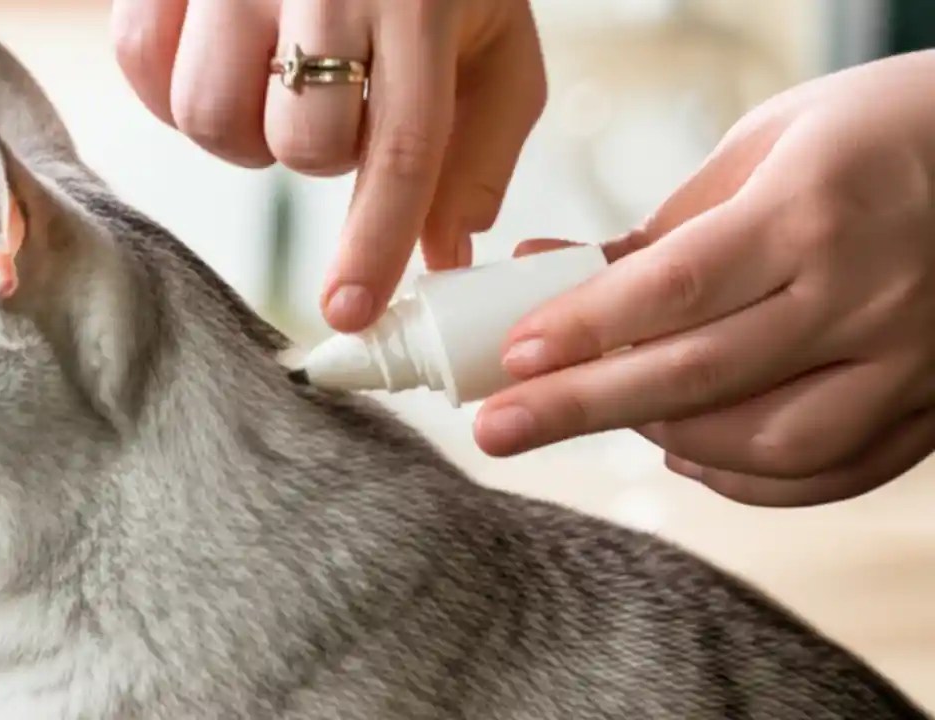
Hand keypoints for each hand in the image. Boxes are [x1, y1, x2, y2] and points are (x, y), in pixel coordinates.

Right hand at [111, 0, 546, 330]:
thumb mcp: (491, 41)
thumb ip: (479, 149)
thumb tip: (446, 255)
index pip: (399, 148)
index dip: (372, 243)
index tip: (349, 310)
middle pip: (297, 142)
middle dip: (316, 155)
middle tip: (333, 107)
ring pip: (209, 115)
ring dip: (243, 129)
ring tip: (271, 81)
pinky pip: (139, 61)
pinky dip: (171, 89)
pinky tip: (218, 62)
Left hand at [475, 50, 934, 506]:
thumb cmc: (882, 129)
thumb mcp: (770, 145)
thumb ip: (672, 228)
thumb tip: (555, 272)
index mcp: (813, 209)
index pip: (678, 287)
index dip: (584, 327)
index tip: (511, 358)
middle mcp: (865, 293)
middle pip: (702, 373)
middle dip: (583, 406)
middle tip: (497, 429)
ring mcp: (909, 359)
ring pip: (769, 441)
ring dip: (667, 438)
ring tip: (604, 415)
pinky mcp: (933, 403)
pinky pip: (834, 471)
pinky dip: (749, 477)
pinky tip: (689, 452)